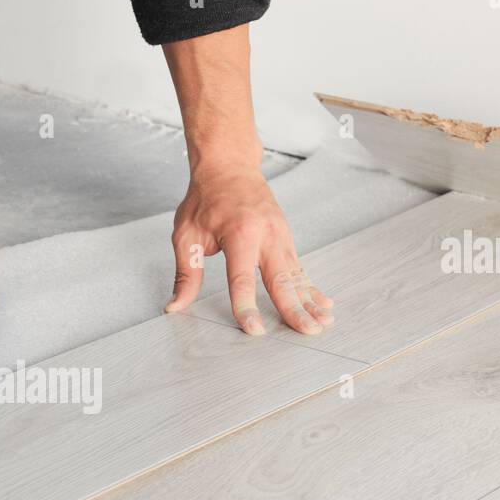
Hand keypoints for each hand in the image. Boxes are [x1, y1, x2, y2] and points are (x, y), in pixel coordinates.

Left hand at [164, 163, 333, 336]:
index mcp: (239, 234)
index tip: (254, 330)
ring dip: (310, 302)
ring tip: (322, 324)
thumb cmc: (205, 199)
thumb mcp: (187, 235)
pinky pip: (300, 268)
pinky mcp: (286, 238)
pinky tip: (323, 304)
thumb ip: (185, 274)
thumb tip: (175, 306)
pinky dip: (311, 287)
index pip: (242, 279)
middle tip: (306, 333)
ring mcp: (281, 235)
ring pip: (296, 275)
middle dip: (294, 309)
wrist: (229, 165)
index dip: (247, 307)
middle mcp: (266, 234)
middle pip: (281, 280)